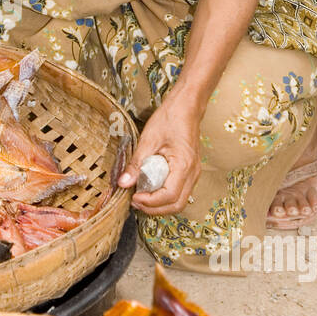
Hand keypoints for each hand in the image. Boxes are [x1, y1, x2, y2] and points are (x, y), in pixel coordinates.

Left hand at [117, 92, 201, 214]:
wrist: (186, 107)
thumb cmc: (169, 119)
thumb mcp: (148, 139)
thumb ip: (136, 163)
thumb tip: (123, 183)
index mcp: (184, 165)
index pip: (170, 196)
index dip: (150, 202)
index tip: (134, 197)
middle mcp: (193, 173)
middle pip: (177, 204)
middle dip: (155, 208)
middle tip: (135, 201)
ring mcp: (194, 173)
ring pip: (179, 201)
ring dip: (160, 205)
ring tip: (140, 197)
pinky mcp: (190, 172)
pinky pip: (179, 192)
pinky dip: (164, 197)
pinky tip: (150, 189)